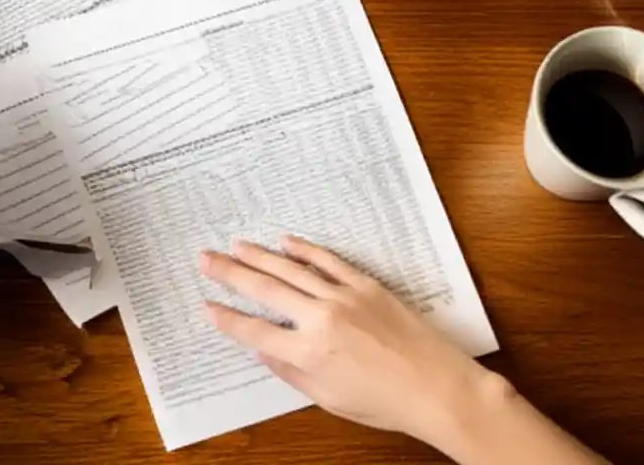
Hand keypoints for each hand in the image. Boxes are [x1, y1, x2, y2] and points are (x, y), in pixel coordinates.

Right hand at [199, 235, 497, 443]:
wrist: (437, 387)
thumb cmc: (385, 402)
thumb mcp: (328, 398)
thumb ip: (291, 371)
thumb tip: (264, 350)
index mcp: (308, 353)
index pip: (254, 331)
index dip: (227, 318)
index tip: (207, 305)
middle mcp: (321, 319)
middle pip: (264, 290)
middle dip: (230, 274)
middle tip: (205, 258)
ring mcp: (344, 297)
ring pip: (291, 269)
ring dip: (259, 256)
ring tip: (235, 246)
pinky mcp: (366, 286)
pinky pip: (329, 261)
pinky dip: (306, 249)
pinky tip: (286, 241)